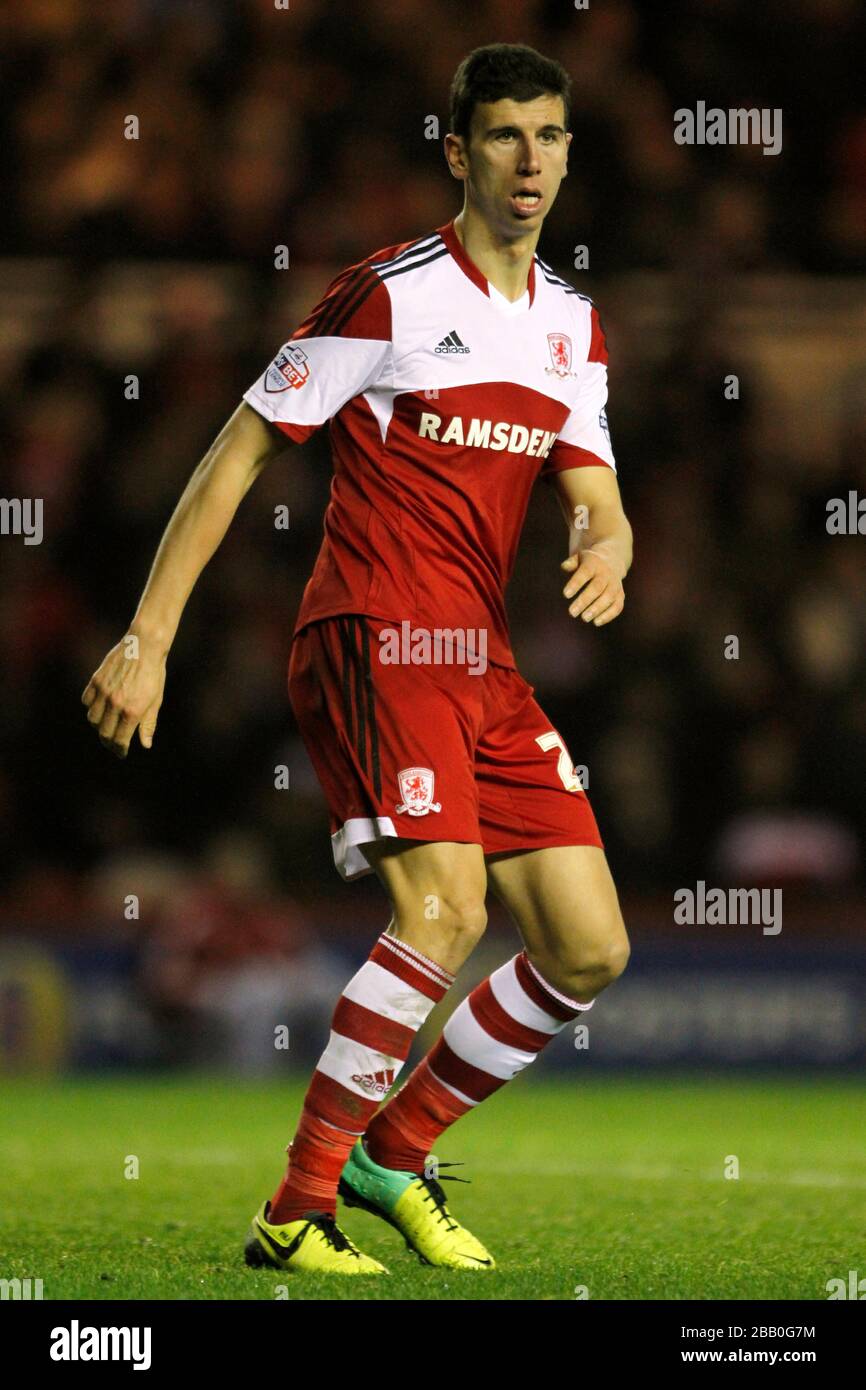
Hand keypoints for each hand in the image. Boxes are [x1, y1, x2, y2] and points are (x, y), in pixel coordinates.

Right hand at [81, 633, 166, 757]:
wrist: (144, 646)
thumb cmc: (154, 674)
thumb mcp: (155, 700)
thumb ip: (148, 724)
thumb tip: (145, 745)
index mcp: (132, 711)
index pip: (120, 740)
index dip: (120, 750)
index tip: (121, 753)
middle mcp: (115, 703)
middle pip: (104, 733)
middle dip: (108, 742)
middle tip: (113, 743)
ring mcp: (103, 692)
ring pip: (92, 719)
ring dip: (99, 725)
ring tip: (107, 725)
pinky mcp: (95, 680)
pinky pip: (86, 701)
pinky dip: (91, 707)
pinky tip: (99, 707)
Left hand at [561, 548, 624, 626]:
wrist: (611, 561)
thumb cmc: (587, 563)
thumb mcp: (578, 558)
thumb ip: (570, 563)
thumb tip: (564, 567)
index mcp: (594, 563)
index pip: (585, 572)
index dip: (576, 583)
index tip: (565, 595)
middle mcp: (607, 573)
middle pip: (597, 587)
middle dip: (585, 600)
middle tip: (572, 612)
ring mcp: (615, 584)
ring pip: (609, 597)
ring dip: (597, 609)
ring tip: (584, 618)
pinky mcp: (620, 595)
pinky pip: (618, 606)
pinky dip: (609, 615)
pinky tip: (596, 622)